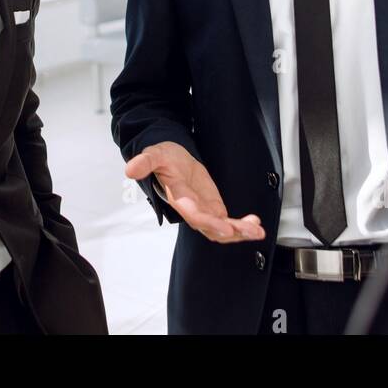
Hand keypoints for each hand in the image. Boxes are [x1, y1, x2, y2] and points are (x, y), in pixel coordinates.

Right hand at [125, 141, 264, 242]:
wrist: (170, 158)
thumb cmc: (163, 157)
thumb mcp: (153, 154)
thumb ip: (145, 162)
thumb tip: (129, 169)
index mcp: (179, 199)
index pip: (195, 215)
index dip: (210, 223)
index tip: (226, 228)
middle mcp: (192, 210)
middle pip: (212, 228)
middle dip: (232, 232)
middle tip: (250, 231)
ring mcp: (204, 211)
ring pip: (222, 230)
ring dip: (240, 233)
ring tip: (257, 231)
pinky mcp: (213, 208)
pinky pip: (228, 223)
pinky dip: (242, 225)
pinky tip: (255, 224)